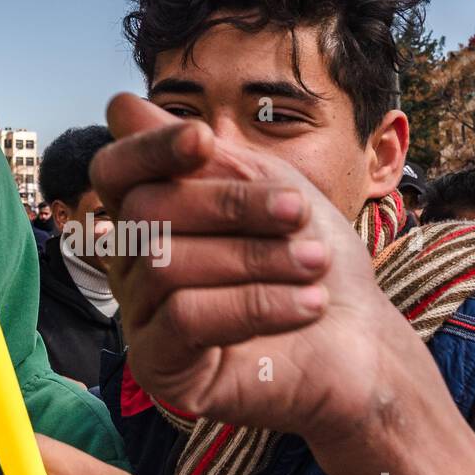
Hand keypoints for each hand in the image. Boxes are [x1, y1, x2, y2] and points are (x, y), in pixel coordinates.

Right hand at [91, 93, 403, 443]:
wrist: (360, 343)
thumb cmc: (315, 262)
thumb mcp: (270, 189)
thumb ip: (205, 155)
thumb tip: (121, 106)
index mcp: (152, 218)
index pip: (115, 172)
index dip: (149, 148)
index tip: (204, 139)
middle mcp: (135, 266)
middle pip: (145, 212)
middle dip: (230, 205)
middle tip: (298, 213)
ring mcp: (141, 318)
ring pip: (167, 265)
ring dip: (254, 257)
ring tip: (314, 264)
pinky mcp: (161, 367)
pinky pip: (185, 319)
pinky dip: (253, 304)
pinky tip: (306, 304)